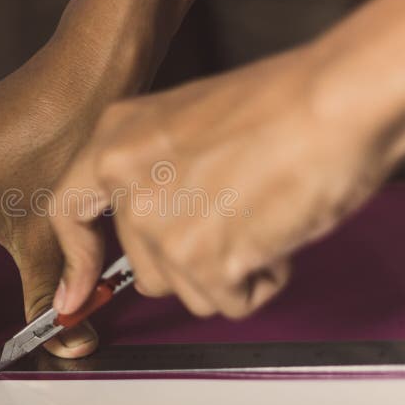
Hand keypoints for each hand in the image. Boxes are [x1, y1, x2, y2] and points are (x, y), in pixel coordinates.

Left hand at [50, 48, 388, 318]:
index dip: (78, 259)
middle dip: (193, 261)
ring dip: (230, 272)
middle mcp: (127, 182)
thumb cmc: (284, 104)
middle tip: (237, 220)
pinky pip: (229, 303)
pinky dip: (260, 282)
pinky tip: (277, 234)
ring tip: (262, 217)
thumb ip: (156, 174)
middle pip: (145, 268)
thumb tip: (152, 230)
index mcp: (116, 139)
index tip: (78, 291)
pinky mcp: (201, 260)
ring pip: (188, 291)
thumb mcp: (188, 124)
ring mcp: (160, 223)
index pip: (68, 212)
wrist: (335, 102)